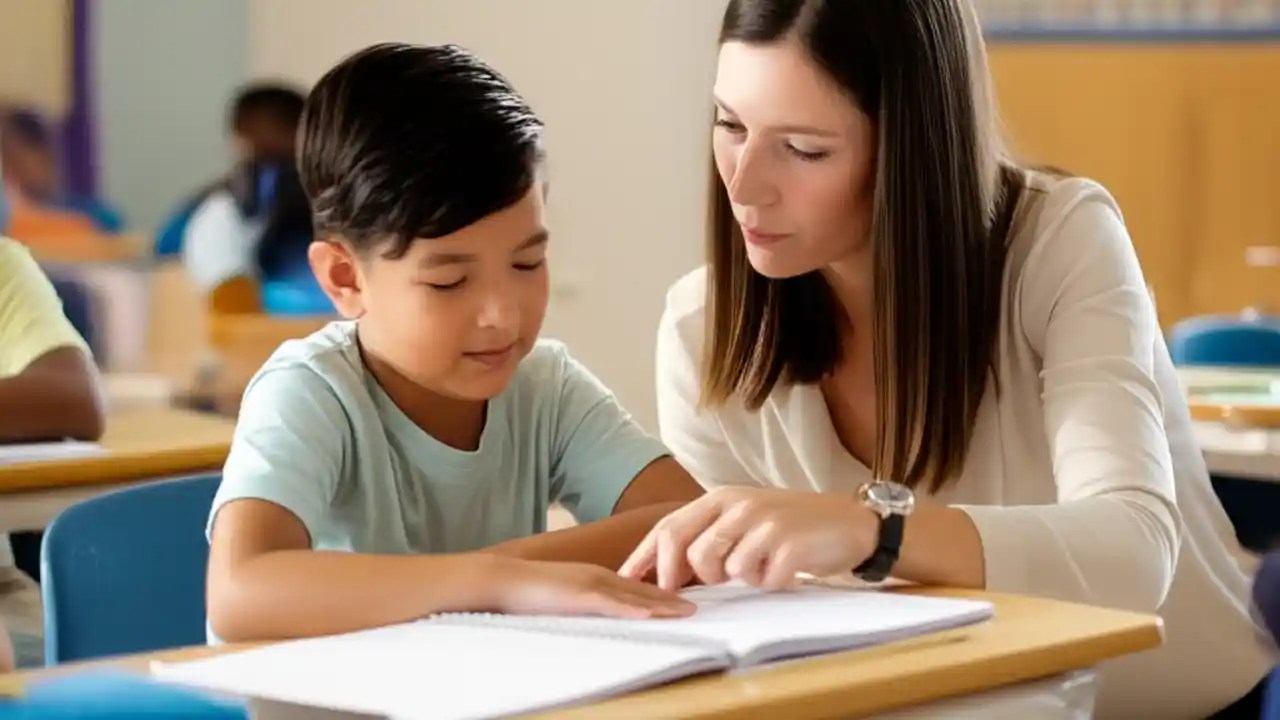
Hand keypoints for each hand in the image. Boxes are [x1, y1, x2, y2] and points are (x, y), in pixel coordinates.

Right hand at [493, 558, 695, 618]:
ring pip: (634, 595)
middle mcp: (598, 575)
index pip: (633, 585)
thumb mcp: (562, 594)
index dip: (658, 592)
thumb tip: (592, 611)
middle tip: (695, 607)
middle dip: (669, 598)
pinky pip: (613, 603)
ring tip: (687, 612)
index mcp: (594, 576)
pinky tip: (653, 615)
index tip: (679, 601)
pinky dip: (635, 609)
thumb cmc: (527, 591)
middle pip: (641, 588)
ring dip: (662, 604)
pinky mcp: (581, 595)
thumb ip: (580, 600)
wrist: (503, 580)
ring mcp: (591, 583)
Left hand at [619, 487, 877, 591]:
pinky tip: (783, 572)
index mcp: (721, 498)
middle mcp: (739, 505)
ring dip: (738, 578)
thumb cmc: (789, 527)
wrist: (849, 523)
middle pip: (687, 550)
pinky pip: (762, 579)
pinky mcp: (789, 544)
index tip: (626, 583)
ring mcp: (765, 522)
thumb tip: (660, 572)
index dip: (644, 559)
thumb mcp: (743, 519)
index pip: (668, 528)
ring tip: (759, 568)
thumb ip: (706, 535)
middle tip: (697, 592)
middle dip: (681, 578)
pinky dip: (770, 583)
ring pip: (723, 567)